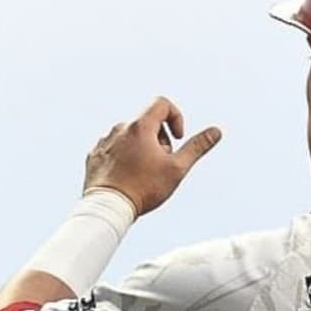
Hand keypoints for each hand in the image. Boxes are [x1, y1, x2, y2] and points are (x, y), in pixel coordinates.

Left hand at [82, 96, 222, 218]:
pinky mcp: (95, 154)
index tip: (177, 138)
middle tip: (162, 164)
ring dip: (143, 148)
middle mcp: (119, 128)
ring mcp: (105, 140)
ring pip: (130, 136)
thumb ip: (197, 147)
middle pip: (147, 123)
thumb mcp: (177, 168)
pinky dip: (125, 157)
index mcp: (140, 126)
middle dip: (160, 139)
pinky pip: (114, 147)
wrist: (109, 206)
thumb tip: (216, 131)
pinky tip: (128, 176)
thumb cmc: (144, 188)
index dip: (176, 117)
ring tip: (144, 173)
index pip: (162, 103)